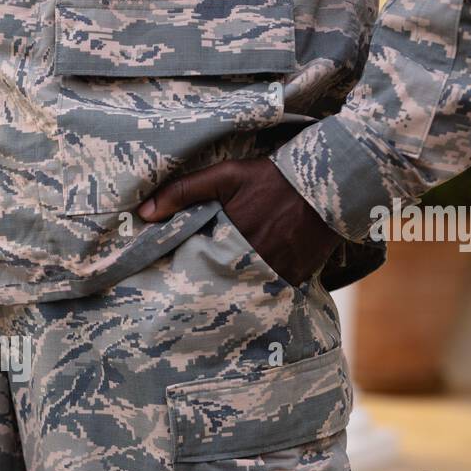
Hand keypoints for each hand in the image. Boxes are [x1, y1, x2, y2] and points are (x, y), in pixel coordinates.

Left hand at [137, 157, 343, 287]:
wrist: (327, 183)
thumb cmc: (271, 178)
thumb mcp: (225, 176)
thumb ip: (183, 192)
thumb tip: (143, 214)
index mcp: (232, 240)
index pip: (197, 269)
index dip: (185, 273)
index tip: (172, 278)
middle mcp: (256, 262)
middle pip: (220, 286)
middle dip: (208, 287)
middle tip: (191, 293)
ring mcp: (278, 274)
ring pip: (245, 291)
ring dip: (234, 289)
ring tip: (220, 289)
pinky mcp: (296, 279)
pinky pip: (270, 291)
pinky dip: (260, 289)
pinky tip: (249, 283)